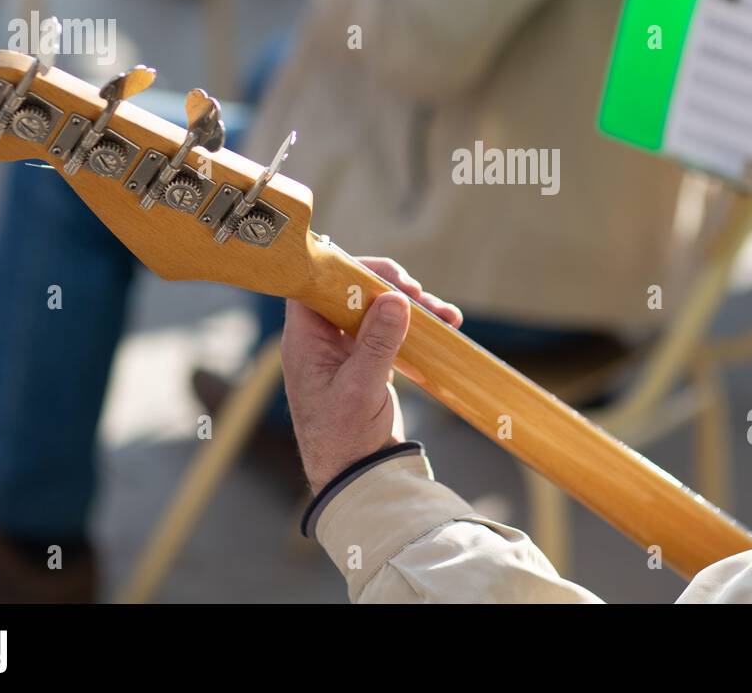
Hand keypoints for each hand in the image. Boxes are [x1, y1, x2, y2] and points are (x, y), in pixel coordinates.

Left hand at [281, 257, 462, 493]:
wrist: (356, 480)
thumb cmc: (344, 439)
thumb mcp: (361, 388)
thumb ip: (377, 342)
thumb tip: (395, 299)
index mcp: (305, 340)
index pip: (316, 284)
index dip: (350, 270)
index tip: (388, 277)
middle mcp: (321, 340)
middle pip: (352, 291)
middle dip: (391, 287)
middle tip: (421, 296)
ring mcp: (345, 350)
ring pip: (377, 309)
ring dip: (411, 307)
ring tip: (446, 316)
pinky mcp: (367, 362)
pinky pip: (390, 331)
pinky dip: (416, 327)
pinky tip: (445, 327)